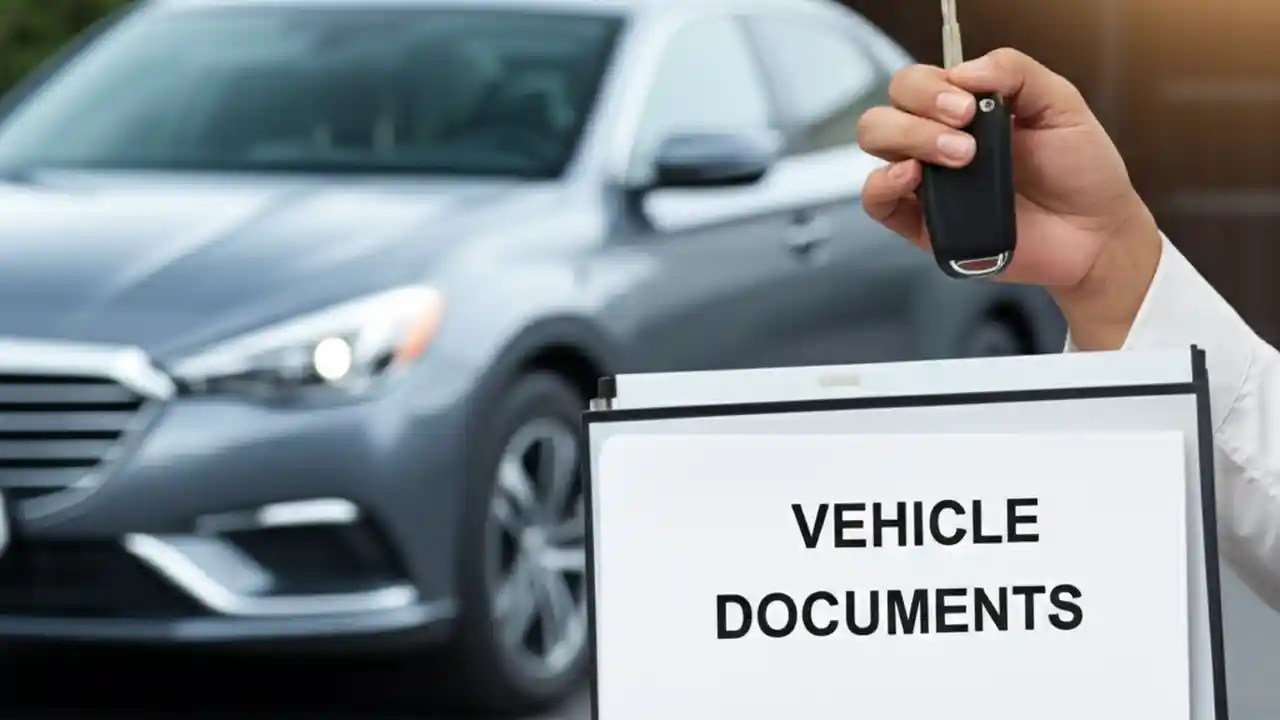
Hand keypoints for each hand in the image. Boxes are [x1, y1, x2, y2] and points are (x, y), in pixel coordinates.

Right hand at [857, 49, 1162, 350]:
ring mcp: (927, 182)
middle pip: (886, 109)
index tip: (971, 106)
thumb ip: (1016, 72)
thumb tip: (964, 71)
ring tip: (958, 159)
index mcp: (964, 110)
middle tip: (965, 131)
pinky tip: (911, 176)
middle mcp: (936, 142)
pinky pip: (876, 201)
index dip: (932, 89)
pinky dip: (882, 184)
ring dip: (908, 140)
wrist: (1095, 234)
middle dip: (919, 114)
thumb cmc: (1081, 172)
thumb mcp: (1061, 104)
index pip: (916, 83)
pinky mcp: (923, 223)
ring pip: (876, 144)